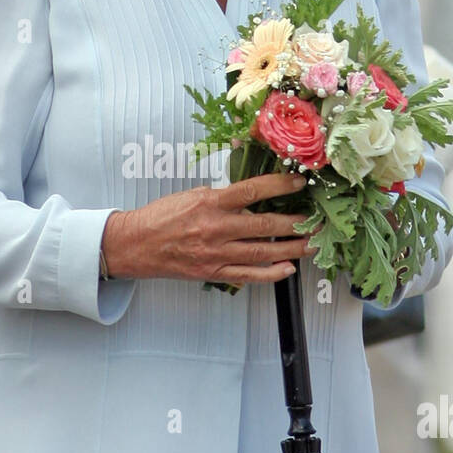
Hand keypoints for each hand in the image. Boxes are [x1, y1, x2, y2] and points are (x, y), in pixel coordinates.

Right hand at [101, 173, 316, 286]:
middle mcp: (215, 228)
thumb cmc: (161, 217)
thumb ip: (223, 191)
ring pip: (262, 251)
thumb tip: (249, 179)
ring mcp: (216, 253)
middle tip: (317, 219)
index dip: (280, 185)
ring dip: (292, 248)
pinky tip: (288, 269)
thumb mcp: (192, 193)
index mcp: (210, 202)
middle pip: (265, 225)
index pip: (253, 190)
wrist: (135, 244)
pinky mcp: (213, 271)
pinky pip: (248, 274)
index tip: (299, 181)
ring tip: (312, 243)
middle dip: (296, 222)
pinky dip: (271, 273)